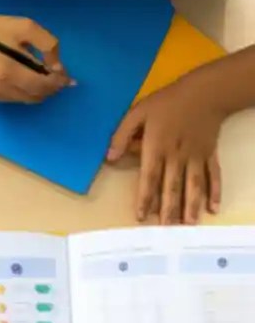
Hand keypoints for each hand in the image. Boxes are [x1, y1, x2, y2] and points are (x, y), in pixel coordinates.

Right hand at [0, 13, 71, 102]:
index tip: (68, 76)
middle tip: (59, 77)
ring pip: (27, 100)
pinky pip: (16, 98)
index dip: (59, 82)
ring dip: (40, 91)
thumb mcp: (26, 27)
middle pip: (37, 96)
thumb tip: (57, 66)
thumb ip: (48, 45)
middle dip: (51, 88)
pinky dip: (27, 92)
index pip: (43, 85)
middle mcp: (2, 87)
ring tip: (44, 77)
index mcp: (11, 71)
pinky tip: (28, 78)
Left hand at [108, 74, 226, 224]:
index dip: (145, 197)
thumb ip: (121, 135)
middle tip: (166, 231)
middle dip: (168, 209)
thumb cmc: (167, 102)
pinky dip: (214, 191)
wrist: (205, 92)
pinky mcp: (210, 154)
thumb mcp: (137, 113)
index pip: (150, 177)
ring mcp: (196, 156)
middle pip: (172, 186)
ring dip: (191, 206)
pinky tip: (213, 208)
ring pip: (194, 185)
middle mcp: (177, 155)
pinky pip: (213, 175)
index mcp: (157, 147)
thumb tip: (109, 158)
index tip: (142, 216)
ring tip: (188, 225)